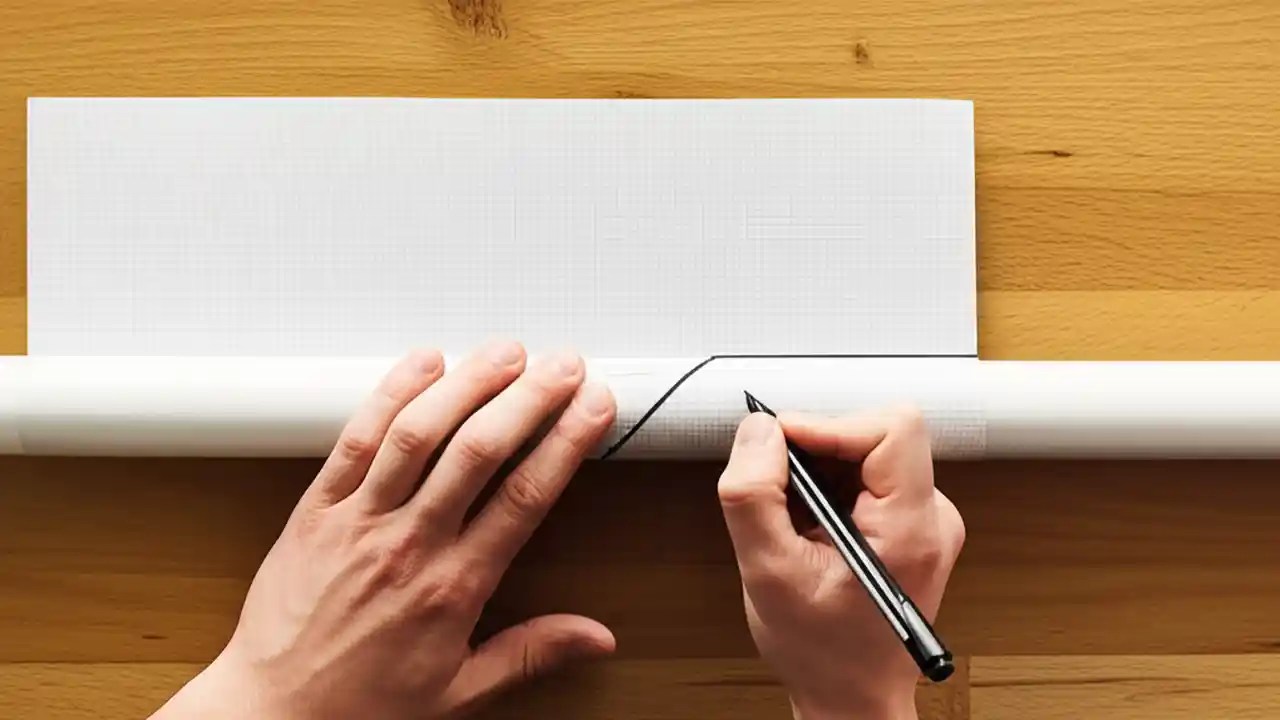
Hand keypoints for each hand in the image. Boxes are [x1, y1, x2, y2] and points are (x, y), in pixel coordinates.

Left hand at [151, 341, 617, 719]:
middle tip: (564, 363)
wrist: (272, 716)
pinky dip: (389, 396)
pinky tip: (423, 363)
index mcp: (453, 587)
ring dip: (465, 384)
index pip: (524, 497)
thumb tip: (598, 637)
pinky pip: (355, 441)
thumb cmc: (363, 707)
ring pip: (418, 435)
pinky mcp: (315, 510)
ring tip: (505, 351)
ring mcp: (359, 521)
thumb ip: (532, 654)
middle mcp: (409, 544)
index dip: (566, 443)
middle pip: (479, 452)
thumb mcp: (461, 692)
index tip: (594, 405)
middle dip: (528, 398)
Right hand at [717, 407, 964, 719]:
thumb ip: (755, 496)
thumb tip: (758, 433)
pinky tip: (810, 526)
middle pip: (874, 433)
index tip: (784, 442)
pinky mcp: (910, 520)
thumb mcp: (768, 575)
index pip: (891, 429)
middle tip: (780, 492)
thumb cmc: (823, 654)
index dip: (829, 424)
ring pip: (865, 450)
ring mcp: (924, 518)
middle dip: (816, 450)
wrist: (853, 696)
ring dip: (819, 471)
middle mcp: (931, 516)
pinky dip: (828, 487)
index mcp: (911, 530)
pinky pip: (866, 472)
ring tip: (795, 519)